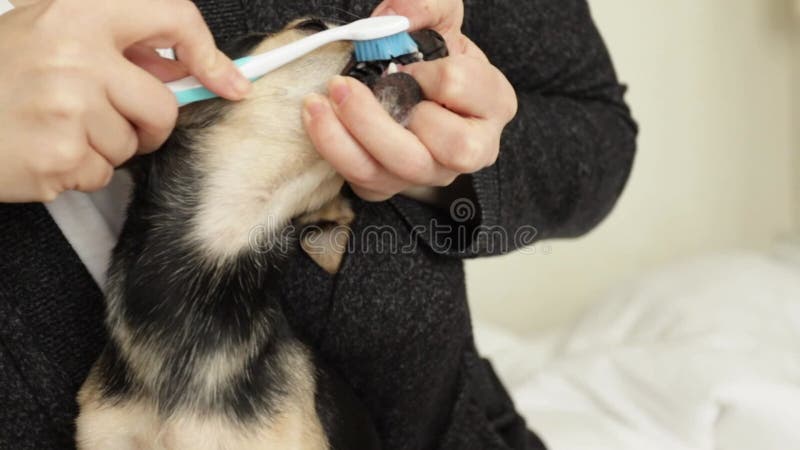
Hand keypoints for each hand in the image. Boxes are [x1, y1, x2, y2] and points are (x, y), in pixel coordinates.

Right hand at [0, 0, 250, 202]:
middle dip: (147, 123)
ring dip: (107, 146)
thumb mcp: (46, 32)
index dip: (209, 54)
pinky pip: (104, 173)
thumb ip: (112, 42)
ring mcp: (69, 108)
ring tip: (58, 128)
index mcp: (76, 11)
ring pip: (134, 144)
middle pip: (163, 106)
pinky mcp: (61, 156)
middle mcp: (76, 55)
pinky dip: (82, 171)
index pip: (171, 16)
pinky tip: (45, 149)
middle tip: (109, 119)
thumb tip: (178, 68)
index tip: (229, 82)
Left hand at [302, 0, 516, 201]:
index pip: (465, 89)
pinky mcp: (394, 186)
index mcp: (492, 101)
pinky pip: (368, 182)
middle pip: (451, 147)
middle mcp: (473, 148)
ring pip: (404, 170)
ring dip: (357, 133)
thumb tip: (393, 17)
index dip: (431, 73)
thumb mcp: (439, 20)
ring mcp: (433, 172)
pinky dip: (336, 150)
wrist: (405, 86)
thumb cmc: (431, 57)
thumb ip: (426, 6)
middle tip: (348, 87)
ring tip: (323, 99)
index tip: (409, 65)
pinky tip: (318, 117)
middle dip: (395, 114)